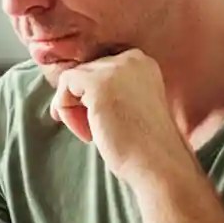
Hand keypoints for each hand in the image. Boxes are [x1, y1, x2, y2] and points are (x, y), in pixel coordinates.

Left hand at [48, 49, 189, 183]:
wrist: (158, 163)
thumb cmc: (143, 145)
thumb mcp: (129, 105)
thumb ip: (110, 90)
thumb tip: (72, 89)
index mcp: (142, 63)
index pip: (100, 69)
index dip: (92, 96)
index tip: (98, 121)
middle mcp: (131, 59)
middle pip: (85, 72)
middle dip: (81, 103)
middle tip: (93, 132)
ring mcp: (115, 69)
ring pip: (72, 79)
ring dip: (72, 108)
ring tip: (89, 133)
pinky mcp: (98, 84)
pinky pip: (65, 85)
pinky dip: (65, 110)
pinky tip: (85, 133)